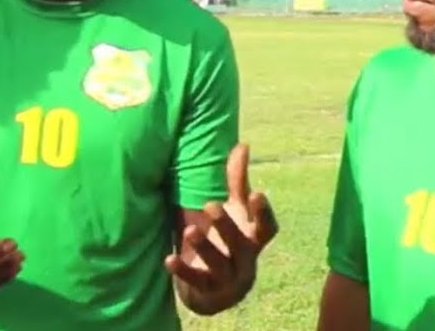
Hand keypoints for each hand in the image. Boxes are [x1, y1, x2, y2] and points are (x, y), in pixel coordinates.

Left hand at [164, 144, 278, 310]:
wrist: (215, 286)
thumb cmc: (228, 238)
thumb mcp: (234, 210)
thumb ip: (237, 181)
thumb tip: (243, 144)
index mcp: (253, 238)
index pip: (266, 228)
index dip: (263, 212)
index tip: (256, 193)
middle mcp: (245, 259)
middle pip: (240, 245)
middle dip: (227, 227)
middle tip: (211, 205)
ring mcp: (228, 278)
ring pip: (219, 265)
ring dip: (205, 248)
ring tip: (189, 231)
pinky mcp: (208, 290)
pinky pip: (196, 282)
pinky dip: (182, 272)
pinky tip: (168, 259)